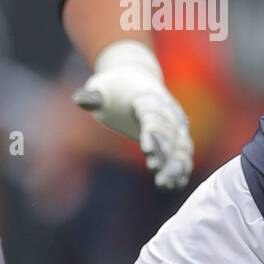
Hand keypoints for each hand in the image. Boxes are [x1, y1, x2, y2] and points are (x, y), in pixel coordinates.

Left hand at [73, 40, 193, 189]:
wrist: (136, 79)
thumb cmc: (115, 88)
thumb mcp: (101, 88)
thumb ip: (93, 96)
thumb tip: (80, 100)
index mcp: (147, 98)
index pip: (152, 116)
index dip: (152, 132)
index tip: (147, 150)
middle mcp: (167, 111)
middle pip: (170, 134)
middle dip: (166, 155)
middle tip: (159, 173)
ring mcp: (175, 123)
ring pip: (181, 145)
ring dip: (176, 165)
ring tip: (167, 184)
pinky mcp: (177, 134)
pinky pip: (183, 151)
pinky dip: (181, 167)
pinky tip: (175, 184)